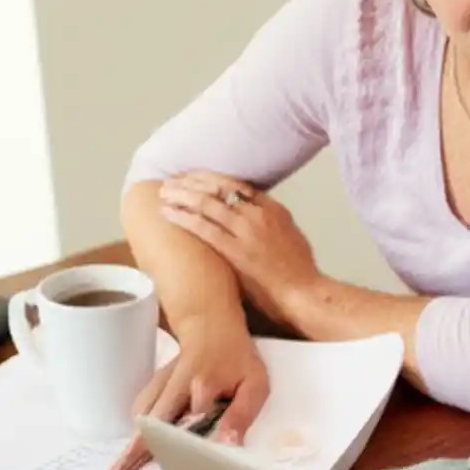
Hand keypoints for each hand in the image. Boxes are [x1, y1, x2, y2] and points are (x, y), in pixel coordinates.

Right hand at [106, 322, 268, 469]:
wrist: (211, 325)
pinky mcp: (154, 385)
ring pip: (141, 416)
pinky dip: (136, 429)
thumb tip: (228, 445)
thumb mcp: (254, 383)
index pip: (190, 421)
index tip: (174, 468)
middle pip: (152, 421)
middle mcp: (175, 384)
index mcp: (203, 383)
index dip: (183, 445)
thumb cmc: (238, 358)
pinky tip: (131, 450)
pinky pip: (141, 409)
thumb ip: (242, 414)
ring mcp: (160, 383)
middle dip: (136, 450)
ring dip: (131, 442)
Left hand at [158, 171, 319, 323]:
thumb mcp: (291, 237)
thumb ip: (272, 224)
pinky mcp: (235, 250)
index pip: (238, 185)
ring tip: (165, 192)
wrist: (305, 292)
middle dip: (192, 181)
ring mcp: (247, 230)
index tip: (195, 177)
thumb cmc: (300, 272)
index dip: (212, 178)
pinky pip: (203, 227)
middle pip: (219, 188)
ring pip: (208, 203)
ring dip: (182, 195)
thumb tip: (257, 222)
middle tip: (173, 180)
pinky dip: (183, 217)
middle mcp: (259, 214)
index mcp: (274, 209)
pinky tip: (168, 213)